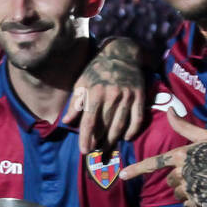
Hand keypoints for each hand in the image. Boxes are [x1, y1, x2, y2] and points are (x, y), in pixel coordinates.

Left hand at [65, 38, 145, 154]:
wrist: (122, 54)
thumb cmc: (98, 69)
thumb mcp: (82, 82)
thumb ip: (75, 103)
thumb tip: (67, 122)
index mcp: (95, 92)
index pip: (89, 121)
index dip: (86, 138)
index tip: (84, 151)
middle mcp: (112, 96)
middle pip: (105, 126)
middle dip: (99, 142)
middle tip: (95, 153)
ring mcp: (127, 97)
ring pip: (120, 125)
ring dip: (113, 140)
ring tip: (107, 150)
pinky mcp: (139, 97)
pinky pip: (137, 119)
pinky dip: (132, 131)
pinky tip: (126, 138)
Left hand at [120, 112, 206, 206]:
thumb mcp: (206, 136)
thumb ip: (184, 127)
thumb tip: (169, 111)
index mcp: (181, 156)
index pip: (153, 163)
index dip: (135, 170)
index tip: (121, 175)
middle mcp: (182, 173)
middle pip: (169, 181)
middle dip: (179, 180)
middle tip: (199, 174)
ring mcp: (189, 190)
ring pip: (178, 195)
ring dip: (187, 192)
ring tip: (205, 184)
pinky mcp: (198, 203)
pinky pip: (187, 206)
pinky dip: (195, 202)